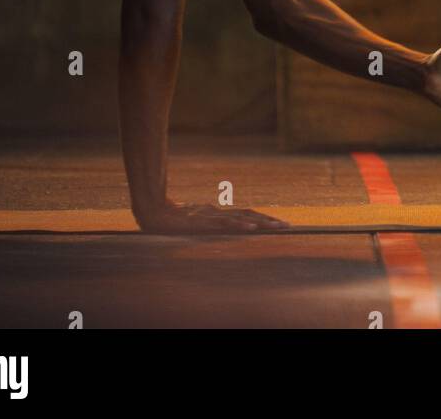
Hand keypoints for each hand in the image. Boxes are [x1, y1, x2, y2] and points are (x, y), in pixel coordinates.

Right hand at [134, 199, 289, 233]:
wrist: (152, 211)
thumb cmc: (172, 218)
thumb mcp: (194, 223)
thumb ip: (206, 225)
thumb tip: (220, 229)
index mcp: (217, 214)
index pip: (245, 214)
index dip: (263, 219)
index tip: (280, 224)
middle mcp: (218, 213)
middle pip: (249, 215)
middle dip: (269, 221)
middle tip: (288, 226)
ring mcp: (211, 217)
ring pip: (241, 218)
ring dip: (261, 223)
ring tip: (277, 227)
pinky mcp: (203, 222)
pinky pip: (224, 224)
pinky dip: (239, 225)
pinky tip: (252, 227)